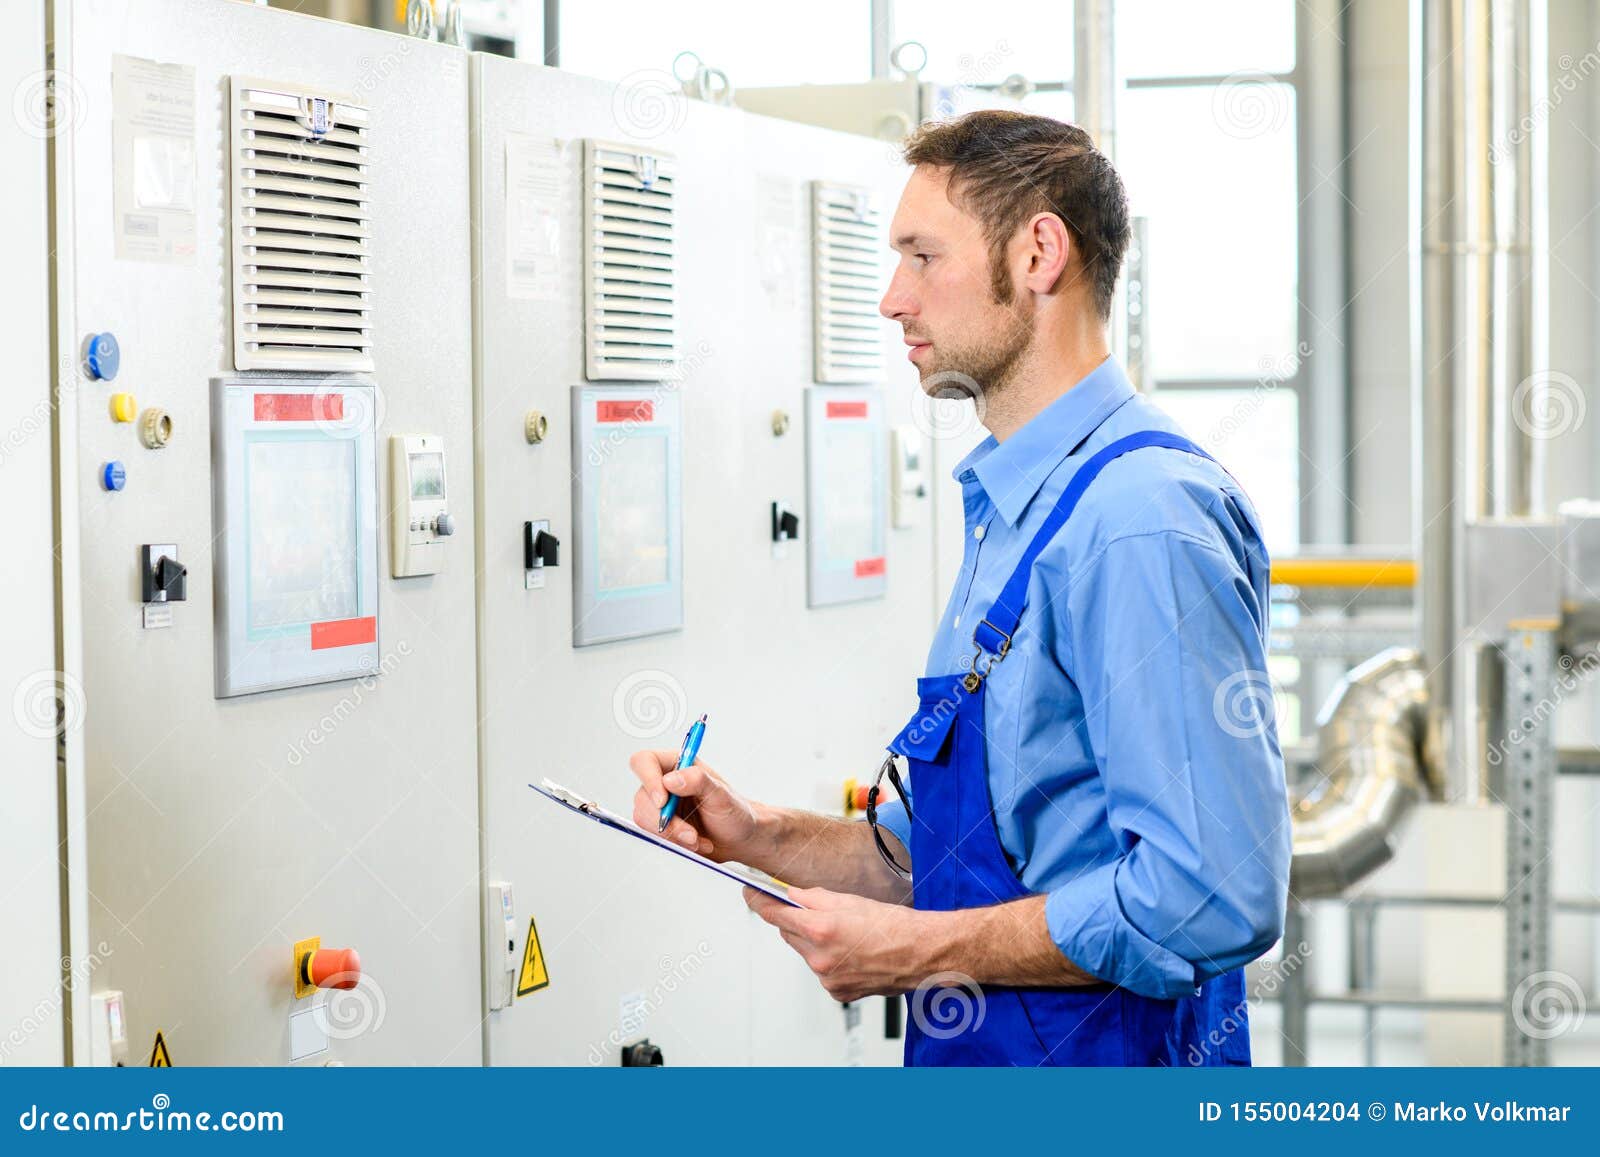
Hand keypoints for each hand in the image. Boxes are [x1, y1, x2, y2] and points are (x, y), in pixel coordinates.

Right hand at [629, 749, 761, 862]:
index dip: (648, 780)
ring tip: (697, 839)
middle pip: (642, 797)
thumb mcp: (721, 795)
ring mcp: (660, 805)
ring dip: (672, 834)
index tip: (663, 802)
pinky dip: (674, 842)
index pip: (645, 762)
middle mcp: (664, 782)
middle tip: (690, 834)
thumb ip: (698, 781)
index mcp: (677, 764)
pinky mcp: (660, 825)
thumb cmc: (734, 812)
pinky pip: (653, 835)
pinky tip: (695, 842)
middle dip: (666, 821)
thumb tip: (670, 780)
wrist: (739, 838)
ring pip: (645, 819)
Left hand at [744, 885, 934, 1002]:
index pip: (774, 913)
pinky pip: (821, 970)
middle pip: (788, 933)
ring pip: (805, 952)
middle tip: (816, 912)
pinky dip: (829, 960)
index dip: (758, 901)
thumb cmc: (895, 926)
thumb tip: (790, 895)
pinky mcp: (836, 992)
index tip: (749, 893)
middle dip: (797, 921)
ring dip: (814, 942)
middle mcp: (820, 957)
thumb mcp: (850, 900)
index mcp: (821, 928)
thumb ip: (812, 897)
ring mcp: (827, 978)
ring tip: (845, 935)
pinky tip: (851, 953)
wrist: (922, 955)